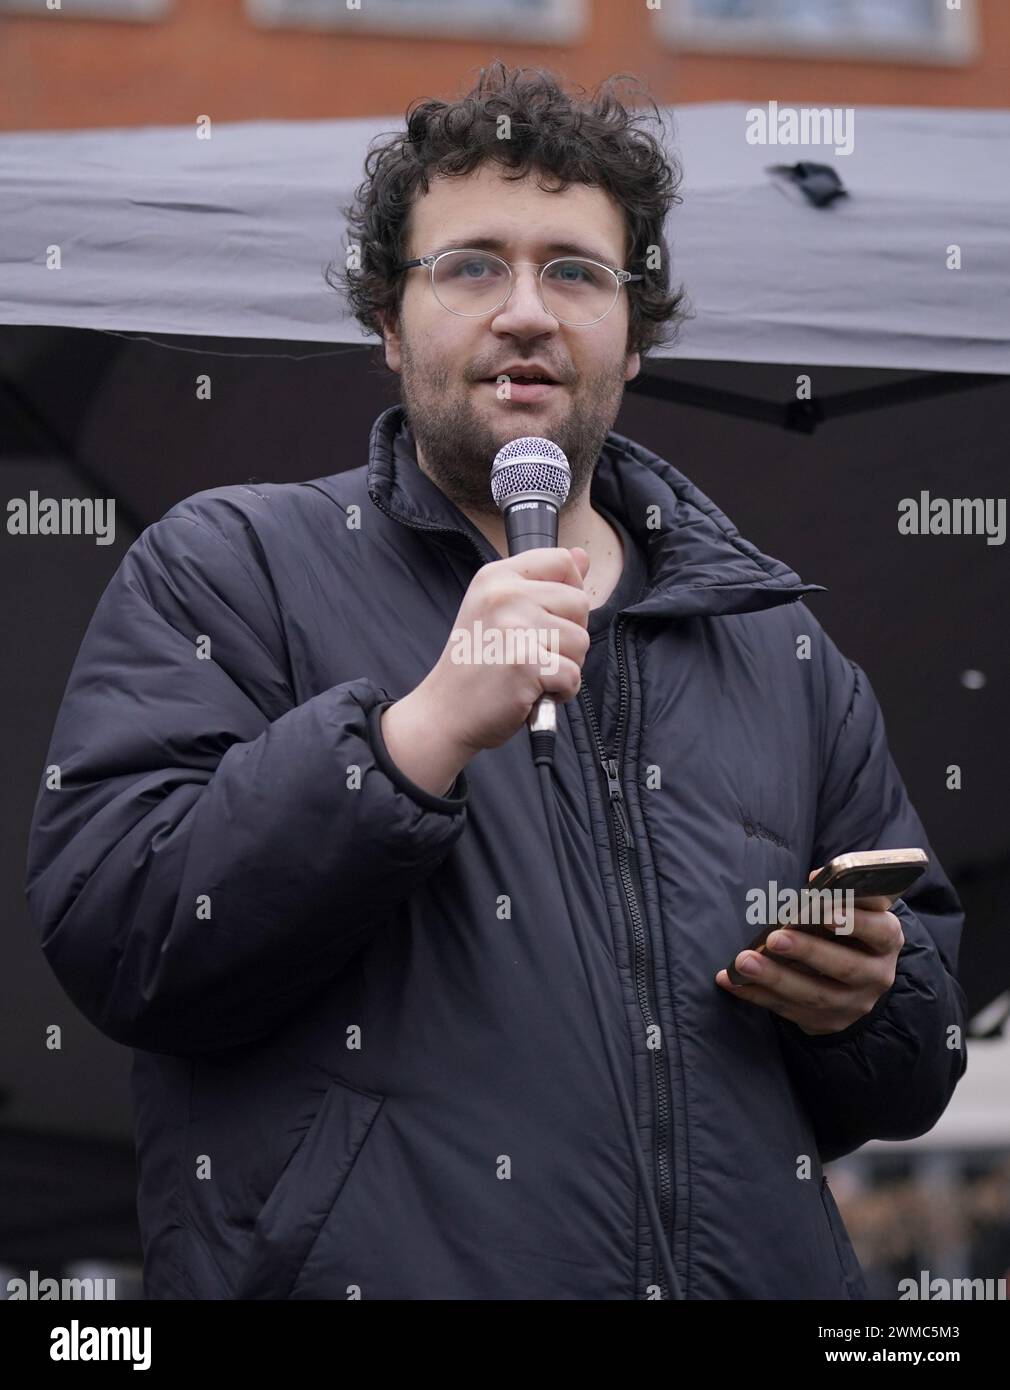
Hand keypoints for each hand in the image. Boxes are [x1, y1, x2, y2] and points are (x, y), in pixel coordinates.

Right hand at [380, 547, 590, 795]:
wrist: (445, 712)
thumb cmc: (476, 665)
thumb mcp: (499, 610)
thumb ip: (542, 583)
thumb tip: (583, 556)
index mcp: (497, 577)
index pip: (562, 561)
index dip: (570, 591)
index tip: (550, 617)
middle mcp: (504, 595)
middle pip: (580, 603)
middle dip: (569, 636)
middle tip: (535, 654)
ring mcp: (514, 629)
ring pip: (581, 641)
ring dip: (566, 666)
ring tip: (532, 674)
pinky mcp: (526, 664)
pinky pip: (573, 675)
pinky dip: (561, 692)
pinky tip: (532, 692)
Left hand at [714, 868, 905, 1035]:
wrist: (856, 982)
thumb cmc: (846, 931)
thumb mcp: (853, 912)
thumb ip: (837, 895)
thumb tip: (814, 877)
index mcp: (886, 940)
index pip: (880, 930)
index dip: (856, 922)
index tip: (826, 911)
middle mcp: (876, 975)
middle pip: (845, 966)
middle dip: (807, 951)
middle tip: (774, 938)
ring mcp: (853, 1004)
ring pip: (814, 994)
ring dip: (775, 978)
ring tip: (743, 962)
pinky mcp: (827, 1021)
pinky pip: (789, 1011)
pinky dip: (757, 995)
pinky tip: (731, 981)